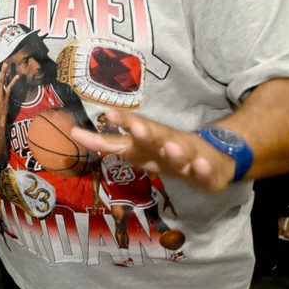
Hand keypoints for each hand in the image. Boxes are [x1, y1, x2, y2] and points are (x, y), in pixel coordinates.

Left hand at [68, 109, 236, 192]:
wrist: (214, 160)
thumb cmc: (166, 152)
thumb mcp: (137, 149)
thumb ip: (108, 143)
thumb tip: (73, 133)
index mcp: (147, 142)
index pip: (127, 133)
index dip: (119, 124)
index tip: (105, 114)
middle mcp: (166, 145)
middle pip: (156, 137)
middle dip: (146, 132)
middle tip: (137, 127)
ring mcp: (188, 157)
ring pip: (181, 154)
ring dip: (175, 151)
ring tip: (170, 147)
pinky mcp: (207, 174)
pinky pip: (205, 173)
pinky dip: (203, 169)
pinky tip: (201, 166)